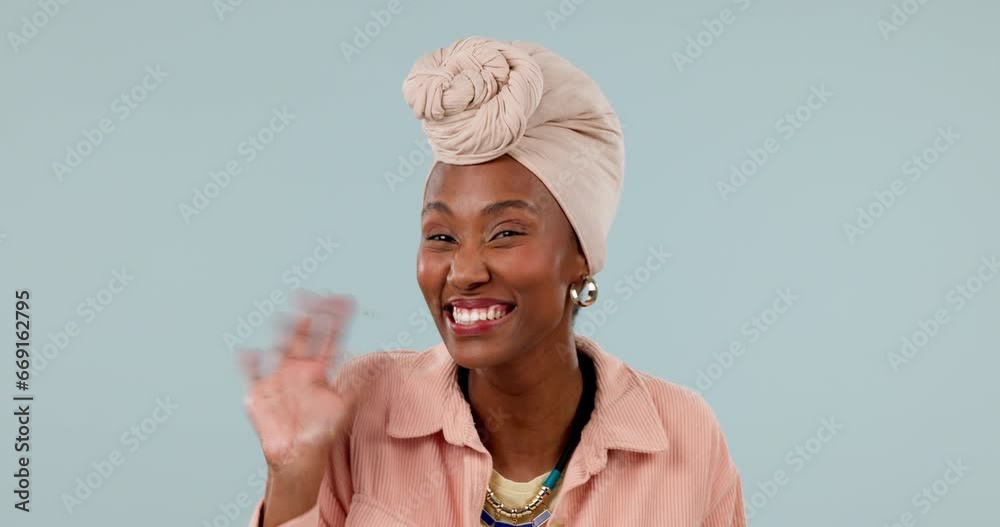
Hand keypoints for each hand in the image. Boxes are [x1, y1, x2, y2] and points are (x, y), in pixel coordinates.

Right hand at [241, 292, 355, 474]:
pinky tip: (248, 352)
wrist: (297, 456)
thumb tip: (382, 366)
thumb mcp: (344, 407)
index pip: (330, 339)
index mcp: (319, 371)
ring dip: (282, 333)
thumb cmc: (321, 433)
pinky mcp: (261, 392)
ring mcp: (279, 378)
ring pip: (280, 348)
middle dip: (308, 315)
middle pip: (304, 336)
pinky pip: (253, 373)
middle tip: (311, 296)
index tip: (342, 300)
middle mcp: (299, 369)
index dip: (336, 320)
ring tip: (285, 317)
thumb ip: (359, 385)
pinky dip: (249, 363)